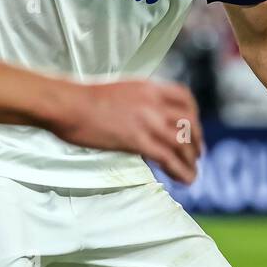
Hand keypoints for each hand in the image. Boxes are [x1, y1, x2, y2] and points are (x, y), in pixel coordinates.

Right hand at [53, 80, 202, 183]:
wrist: (68, 104)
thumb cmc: (83, 99)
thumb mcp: (119, 90)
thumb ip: (137, 100)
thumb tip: (141, 115)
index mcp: (148, 87)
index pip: (184, 97)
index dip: (194, 114)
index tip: (194, 126)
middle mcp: (153, 102)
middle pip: (189, 121)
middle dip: (196, 140)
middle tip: (197, 154)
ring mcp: (147, 121)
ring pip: (182, 142)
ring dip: (191, 159)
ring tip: (192, 172)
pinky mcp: (138, 141)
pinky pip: (169, 158)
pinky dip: (181, 170)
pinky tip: (185, 180)